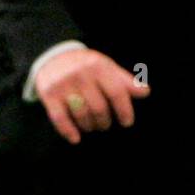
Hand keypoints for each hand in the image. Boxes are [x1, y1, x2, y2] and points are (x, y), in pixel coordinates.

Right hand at [33, 48, 150, 144]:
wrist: (53, 57)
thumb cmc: (84, 65)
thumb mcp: (105, 67)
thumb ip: (123, 80)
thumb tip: (145, 93)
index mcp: (98, 66)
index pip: (116, 91)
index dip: (124, 109)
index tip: (127, 122)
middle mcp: (81, 75)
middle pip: (98, 107)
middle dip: (104, 121)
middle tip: (105, 125)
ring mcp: (63, 86)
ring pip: (81, 114)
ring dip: (89, 126)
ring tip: (92, 127)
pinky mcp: (49, 95)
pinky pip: (60, 118)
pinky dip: (68, 131)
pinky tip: (76, 138)